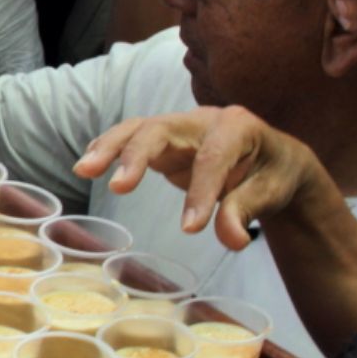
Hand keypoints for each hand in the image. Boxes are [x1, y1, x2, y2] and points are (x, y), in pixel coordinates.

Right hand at [76, 107, 329, 249]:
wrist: (273, 159)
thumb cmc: (273, 174)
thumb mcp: (271, 192)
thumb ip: (247, 210)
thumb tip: (231, 239)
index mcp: (237, 126)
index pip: (212, 158)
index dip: (199, 192)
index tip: (189, 229)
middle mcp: (202, 118)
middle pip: (160, 129)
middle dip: (136, 155)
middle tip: (116, 187)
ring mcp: (179, 127)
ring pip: (137, 129)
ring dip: (108, 147)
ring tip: (83, 170)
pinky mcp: (164, 141)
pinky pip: (132, 139)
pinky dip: (109, 148)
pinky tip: (88, 163)